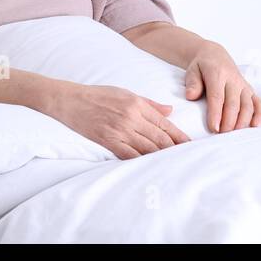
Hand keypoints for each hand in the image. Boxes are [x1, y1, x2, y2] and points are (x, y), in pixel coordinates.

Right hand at [52, 83, 191, 159]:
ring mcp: (119, 130)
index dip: (179, 136)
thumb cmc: (99, 95)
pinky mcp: (108, 141)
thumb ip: (149, 103)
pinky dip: (141, 162)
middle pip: (159, 138)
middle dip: (175, 149)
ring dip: (161, 158)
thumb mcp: (125, 92)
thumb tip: (169, 110)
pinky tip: (150, 167)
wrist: (71, 100)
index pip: (164, 123)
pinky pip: (129, 155)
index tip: (189, 145)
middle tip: (187, 159)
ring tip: (173, 166)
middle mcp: (131, 117)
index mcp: (137, 104)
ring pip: (147, 149)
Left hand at [184, 43, 260, 132]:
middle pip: (234, 104)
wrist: (214, 55)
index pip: (217, 96)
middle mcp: (233, 79)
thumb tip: (191, 96)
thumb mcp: (192, 70)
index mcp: (217, 74)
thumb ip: (192, 83)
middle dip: (229, 122)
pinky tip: (255, 127)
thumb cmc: (201, 66)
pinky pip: (259, 103)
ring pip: (248, 106)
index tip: (213, 128)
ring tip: (234, 136)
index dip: (216, 113)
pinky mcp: (250, 90)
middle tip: (222, 136)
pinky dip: (260, 116)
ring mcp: (244, 85)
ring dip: (243, 122)